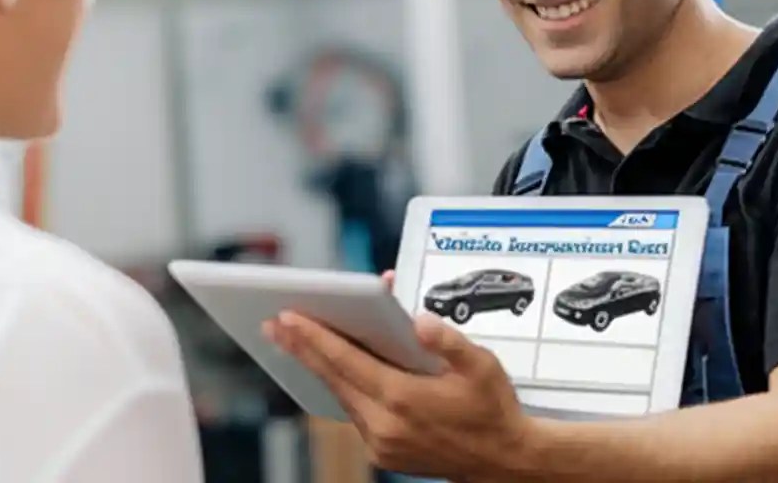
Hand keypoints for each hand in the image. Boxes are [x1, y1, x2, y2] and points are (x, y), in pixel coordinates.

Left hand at [265, 302, 532, 479]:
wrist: (504, 462)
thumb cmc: (493, 409)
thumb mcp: (482, 366)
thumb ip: (449, 341)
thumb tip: (419, 321)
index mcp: (403, 398)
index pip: (346, 361)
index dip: (314, 337)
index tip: (288, 317)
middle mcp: (385, 424)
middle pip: (332, 378)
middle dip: (301, 348)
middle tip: (273, 324)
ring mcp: (381, 443)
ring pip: (341, 396)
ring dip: (319, 368)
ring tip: (294, 342)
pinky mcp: (383, 453)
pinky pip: (354, 413)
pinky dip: (342, 388)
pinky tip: (332, 370)